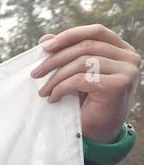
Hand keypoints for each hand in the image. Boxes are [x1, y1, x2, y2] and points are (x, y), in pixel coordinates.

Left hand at [32, 25, 140, 142]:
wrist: (98, 133)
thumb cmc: (87, 103)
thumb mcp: (76, 74)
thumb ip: (66, 54)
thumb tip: (45, 37)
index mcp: (121, 49)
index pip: (96, 31)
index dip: (70, 35)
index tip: (45, 46)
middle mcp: (129, 57)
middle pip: (86, 46)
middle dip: (55, 59)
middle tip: (35, 73)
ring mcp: (127, 70)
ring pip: (82, 63)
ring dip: (56, 77)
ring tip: (43, 91)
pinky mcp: (117, 85)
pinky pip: (80, 79)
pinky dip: (61, 88)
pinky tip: (54, 98)